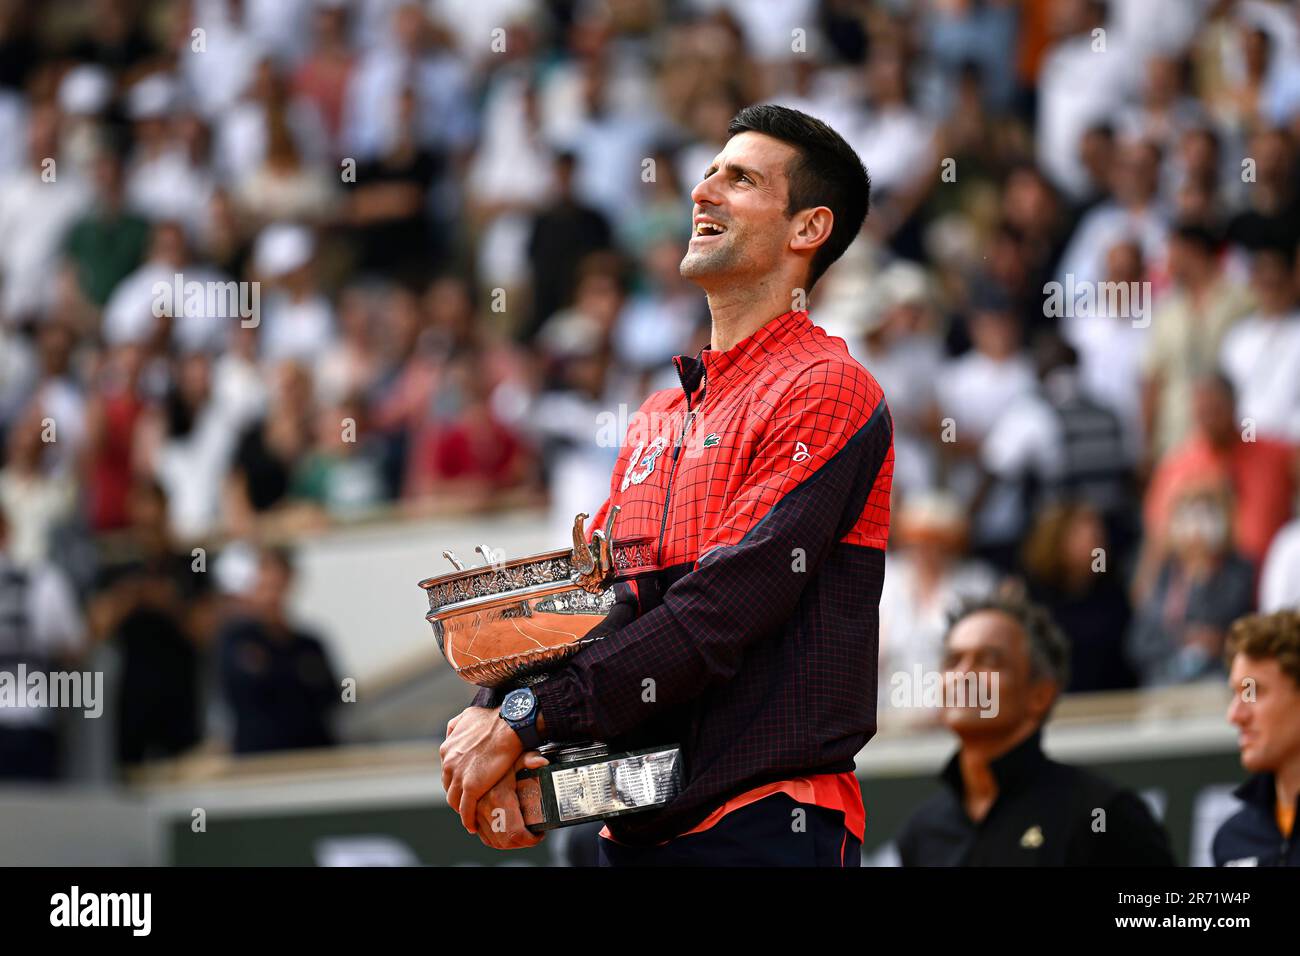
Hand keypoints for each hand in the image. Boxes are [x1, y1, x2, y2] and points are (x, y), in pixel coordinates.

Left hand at [439, 706, 524, 832]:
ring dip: (461, 809)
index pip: (447, 771)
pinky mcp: (471, 787)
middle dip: (456, 795)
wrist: (509, 724)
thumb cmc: (494, 718)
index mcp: (448, 749)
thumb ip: (456, 726)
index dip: (455, 780)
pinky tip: (472, 825)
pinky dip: (468, 819)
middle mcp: (449, 764)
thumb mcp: (467, 716)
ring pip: (454, 800)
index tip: (463, 784)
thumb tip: (452, 731)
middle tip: (468, 801)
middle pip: (448, 787)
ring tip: (470, 815)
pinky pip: (466, 809)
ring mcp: (459, 776)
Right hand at [476, 752, 548, 849]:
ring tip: (523, 835)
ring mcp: (476, 812)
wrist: (479, 755)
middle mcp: (484, 807)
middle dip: (522, 843)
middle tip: (532, 836)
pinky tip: (508, 834)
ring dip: (510, 843)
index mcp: (499, 797)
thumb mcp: (516, 757)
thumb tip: (542, 762)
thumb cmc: (498, 756)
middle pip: (506, 841)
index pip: (516, 832)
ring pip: (494, 841)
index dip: (530, 839)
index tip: (538, 834)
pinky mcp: (472, 815)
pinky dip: (496, 839)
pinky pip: (484, 836)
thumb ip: (531, 759)